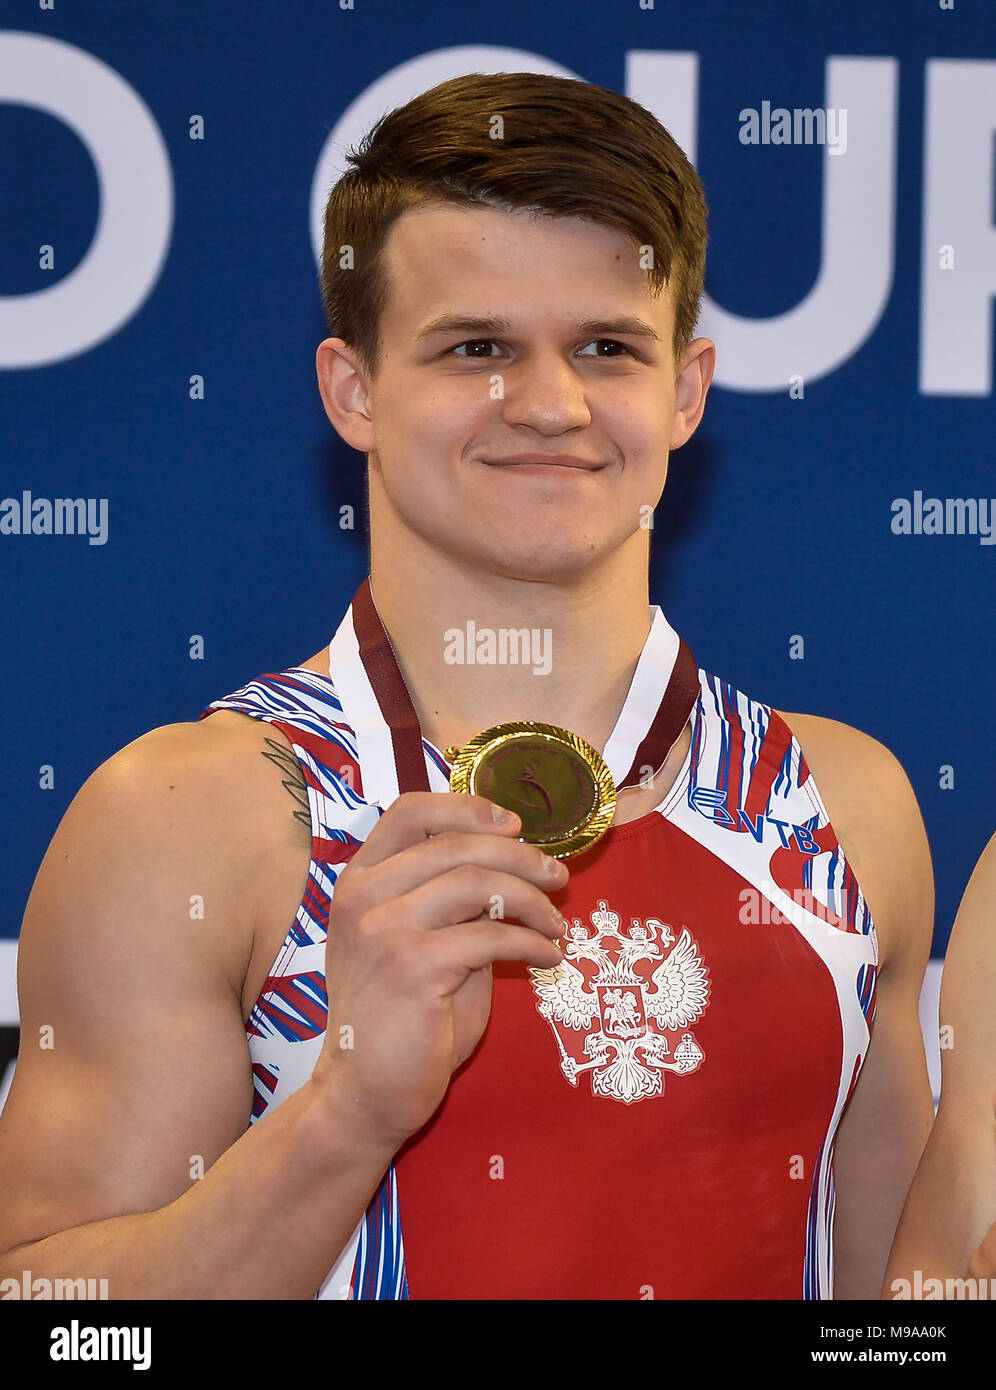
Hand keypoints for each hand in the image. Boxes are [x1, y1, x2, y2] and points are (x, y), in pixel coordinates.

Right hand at [311, 791, 568, 1150]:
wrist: (365, 1094)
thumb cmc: (401, 1020)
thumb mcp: (420, 943)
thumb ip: (452, 902)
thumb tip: (517, 865)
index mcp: (358, 882)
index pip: (410, 812)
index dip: (468, 808)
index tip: (515, 825)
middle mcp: (362, 896)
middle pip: (455, 842)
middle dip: (520, 856)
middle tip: (558, 878)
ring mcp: (382, 929)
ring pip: (477, 882)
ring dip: (532, 900)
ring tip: (557, 925)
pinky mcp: (412, 966)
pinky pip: (491, 935)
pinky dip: (531, 941)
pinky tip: (548, 957)